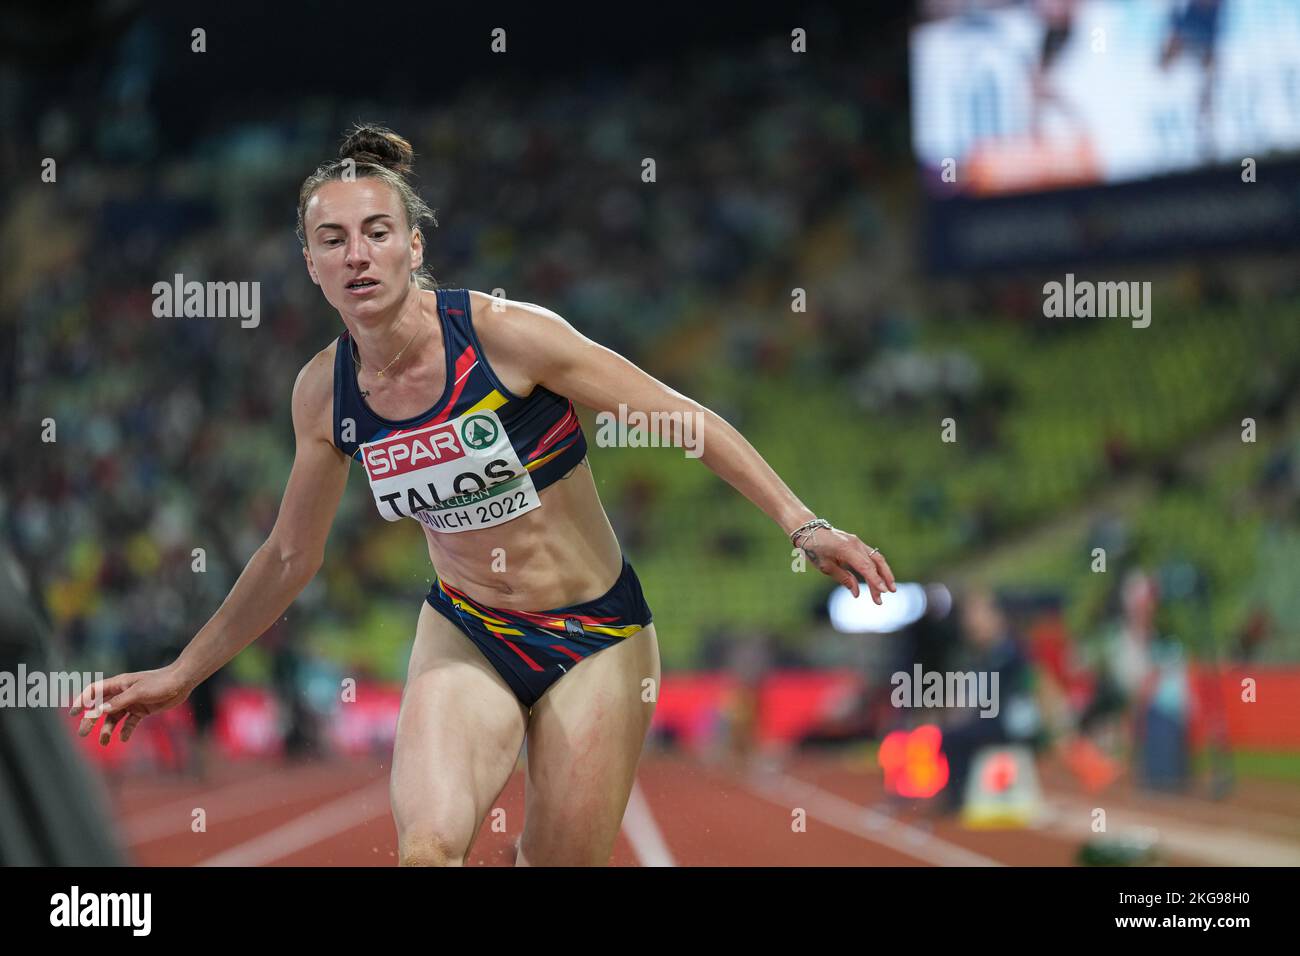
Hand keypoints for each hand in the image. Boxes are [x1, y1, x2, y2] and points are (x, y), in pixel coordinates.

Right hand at [68, 667, 193, 745]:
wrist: (182, 682)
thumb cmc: (160, 682)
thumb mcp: (138, 692)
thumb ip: (119, 702)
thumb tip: (98, 711)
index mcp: (119, 684)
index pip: (95, 691)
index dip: (82, 700)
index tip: (73, 713)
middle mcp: (123, 693)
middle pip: (101, 707)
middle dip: (91, 720)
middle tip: (82, 733)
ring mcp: (132, 702)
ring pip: (114, 717)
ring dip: (108, 729)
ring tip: (104, 741)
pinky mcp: (143, 710)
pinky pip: (130, 722)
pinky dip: (125, 730)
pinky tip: (123, 738)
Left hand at [798, 526, 896, 603]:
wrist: (810, 531)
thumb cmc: (814, 549)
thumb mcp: (825, 567)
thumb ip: (844, 579)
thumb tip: (857, 593)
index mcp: (846, 549)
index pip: (865, 567)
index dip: (875, 580)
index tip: (883, 592)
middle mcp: (855, 544)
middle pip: (874, 564)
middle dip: (881, 581)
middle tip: (884, 597)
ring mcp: (858, 542)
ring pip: (877, 559)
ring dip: (883, 574)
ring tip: (888, 590)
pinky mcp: (858, 544)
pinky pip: (871, 556)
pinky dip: (877, 568)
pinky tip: (879, 579)